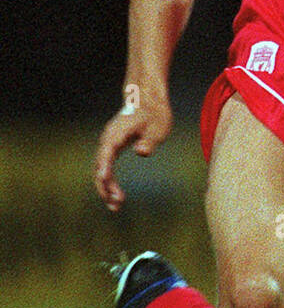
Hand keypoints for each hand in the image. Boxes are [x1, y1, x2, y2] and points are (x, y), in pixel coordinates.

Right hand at [94, 92, 172, 211]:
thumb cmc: (154, 113)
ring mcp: (108, 144)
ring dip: (106, 188)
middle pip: (100, 165)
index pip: (107, 152)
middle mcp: (108, 139)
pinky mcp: (112, 148)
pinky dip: (109, 182)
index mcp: (117, 133)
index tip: (105, 180)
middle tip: (117, 204)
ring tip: (116, 207)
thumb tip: (141, 152)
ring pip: (101, 169)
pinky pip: (106, 168)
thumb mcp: (158, 127)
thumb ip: (150, 140)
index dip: (104, 167)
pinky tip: (116, 196)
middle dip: (105, 186)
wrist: (146, 100)